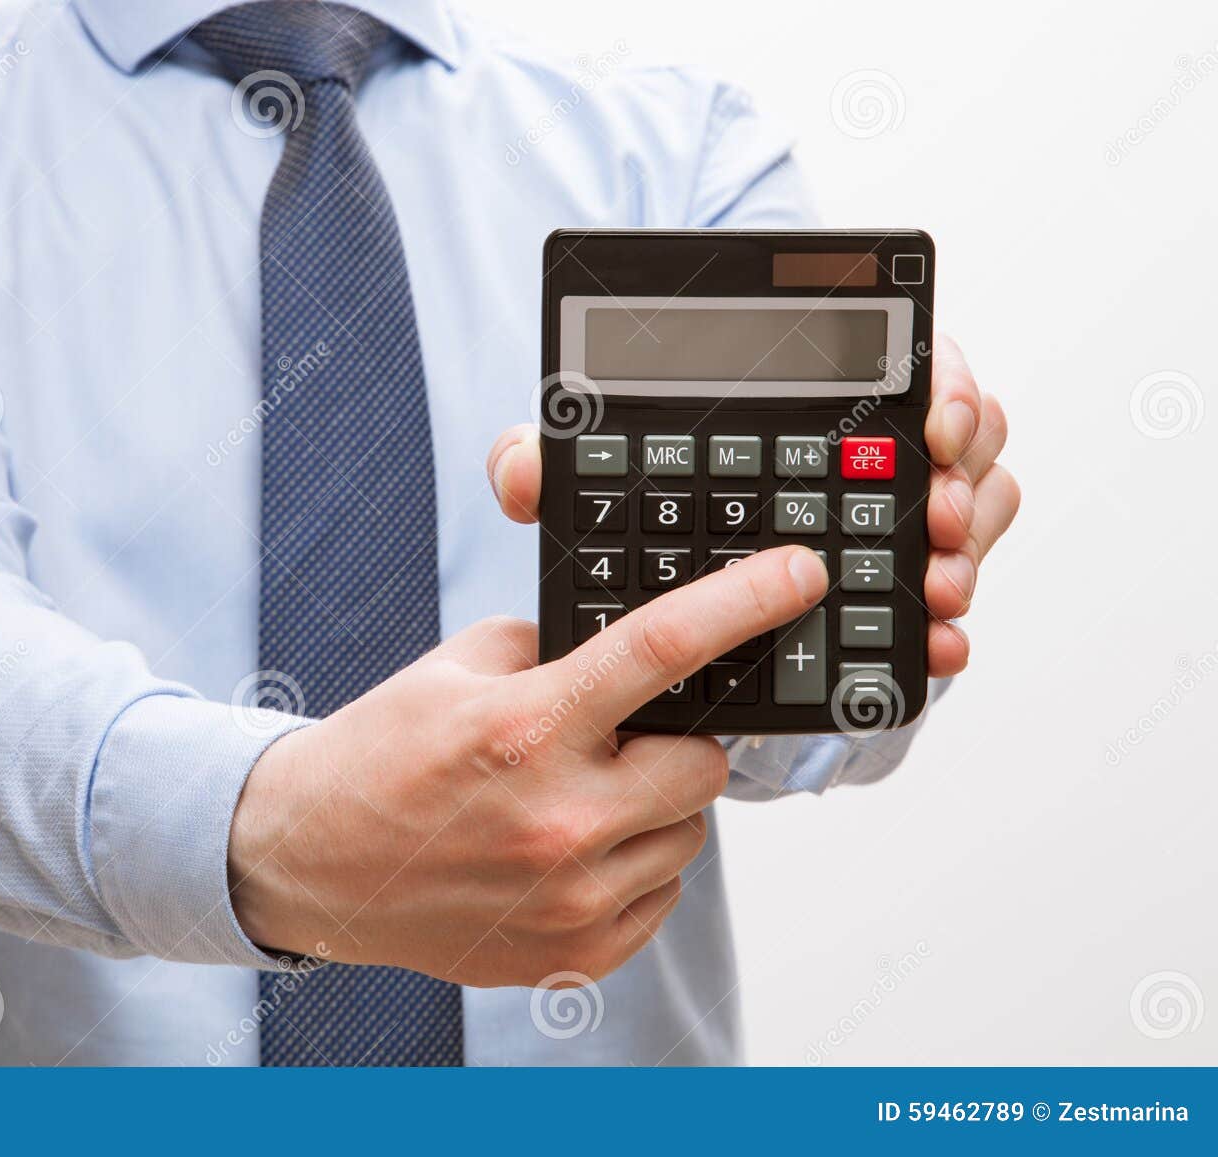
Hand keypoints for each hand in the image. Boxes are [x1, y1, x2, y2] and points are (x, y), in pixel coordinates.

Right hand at [230, 546, 828, 986]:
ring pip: (687, 832)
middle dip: (674, 741)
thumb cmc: (380, 758)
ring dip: (651, 807)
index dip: (744, 602)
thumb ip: (554, 651)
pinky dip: (632, 866)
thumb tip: (629, 648)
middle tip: (615, 740)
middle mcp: (558, 818)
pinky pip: (661, 895)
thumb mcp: (457, 671)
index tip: (798, 576)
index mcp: (525, 728)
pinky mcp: (573, 952)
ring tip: (573, 800)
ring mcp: (570, 896)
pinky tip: (567, 851)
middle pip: (703, 762)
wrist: (311, 862)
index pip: (661, 649)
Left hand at [486, 332, 1019, 676]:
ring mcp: (887, 517)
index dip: (945, 382)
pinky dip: (942, 620)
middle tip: (932, 519)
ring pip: (972, 508)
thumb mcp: (582, 480)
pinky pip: (944, 589)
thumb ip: (550, 461)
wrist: (651, 614)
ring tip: (934, 587)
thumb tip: (522, 466)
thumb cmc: (631, 507)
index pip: (911, 360)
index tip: (932, 422)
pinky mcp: (888, 586)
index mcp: (811, 397)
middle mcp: (866, 449)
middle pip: (966, 437)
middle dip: (961, 476)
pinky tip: (935, 643)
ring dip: (963, 546)